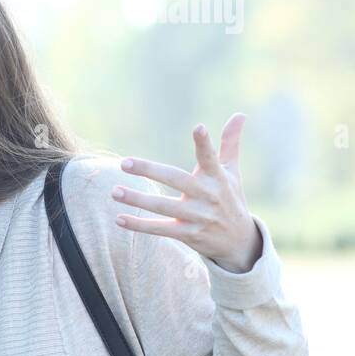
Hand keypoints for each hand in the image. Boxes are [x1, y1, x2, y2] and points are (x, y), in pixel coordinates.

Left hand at [111, 113, 263, 272]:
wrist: (239, 241)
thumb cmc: (230, 198)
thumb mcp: (232, 172)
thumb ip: (230, 143)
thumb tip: (240, 114)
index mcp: (217, 177)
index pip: (210, 157)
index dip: (205, 143)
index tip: (199, 127)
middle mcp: (208, 195)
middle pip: (176, 179)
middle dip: (150, 170)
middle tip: (124, 162)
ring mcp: (198, 216)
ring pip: (163, 207)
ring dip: (137, 199)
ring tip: (114, 191)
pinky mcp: (188, 234)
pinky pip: (161, 229)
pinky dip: (139, 225)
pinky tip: (119, 219)